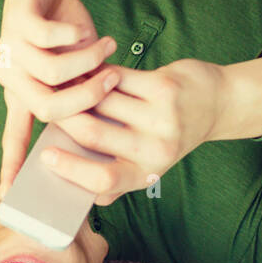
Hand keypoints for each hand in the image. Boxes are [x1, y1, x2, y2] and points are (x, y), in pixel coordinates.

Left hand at [0, 0, 118, 198]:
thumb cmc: (62, 24)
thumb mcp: (74, 67)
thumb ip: (82, 94)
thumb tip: (103, 125)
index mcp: (22, 94)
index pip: (14, 138)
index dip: (12, 166)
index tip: (8, 196)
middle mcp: (12, 77)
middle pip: (47, 110)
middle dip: (87, 99)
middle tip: (113, 80)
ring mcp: (13, 50)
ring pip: (52, 77)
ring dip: (88, 64)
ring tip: (107, 49)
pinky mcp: (19, 22)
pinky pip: (52, 40)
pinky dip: (76, 36)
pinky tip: (84, 30)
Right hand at [41, 59, 223, 204]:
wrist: (215, 104)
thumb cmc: (168, 138)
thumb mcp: (146, 168)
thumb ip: (114, 183)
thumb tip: (72, 189)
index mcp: (146, 175)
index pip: (103, 180)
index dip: (70, 169)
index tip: (46, 156)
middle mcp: (156, 150)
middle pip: (93, 134)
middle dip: (64, 120)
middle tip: (49, 110)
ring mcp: (162, 117)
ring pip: (101, 102)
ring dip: (78, 92)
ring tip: (65, 89)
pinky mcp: (164, 86)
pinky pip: (117, 78)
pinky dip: (97, 74)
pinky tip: (88, 73)